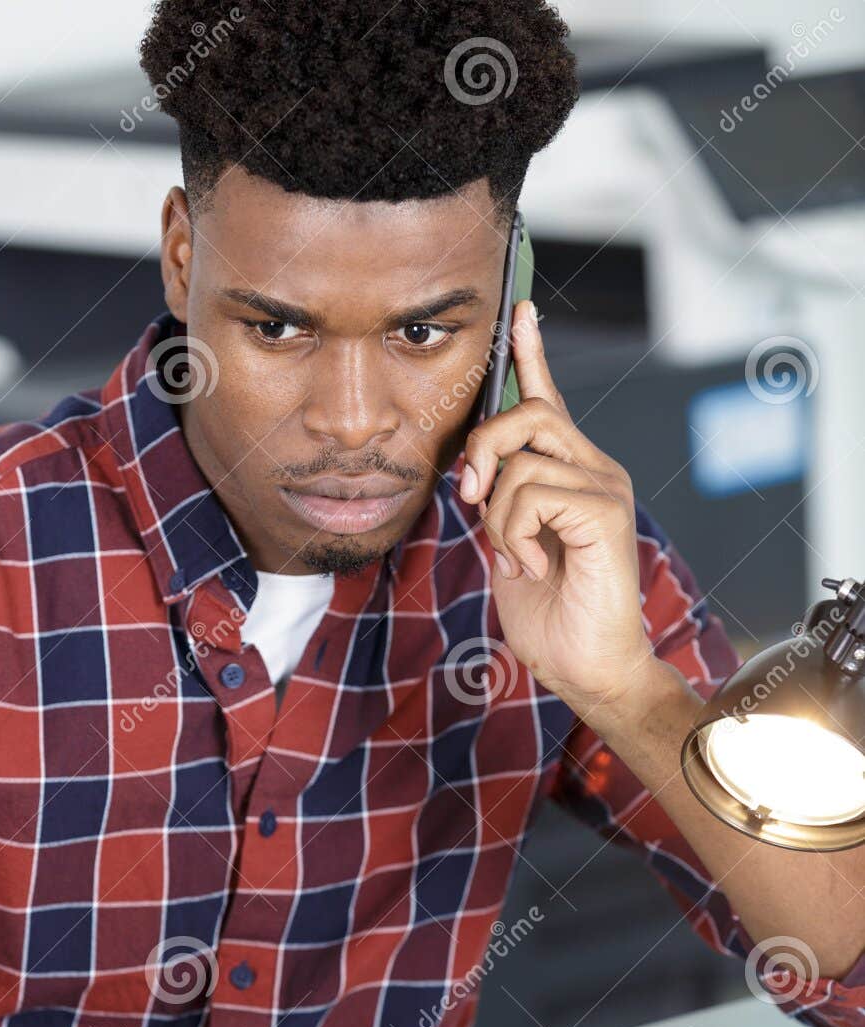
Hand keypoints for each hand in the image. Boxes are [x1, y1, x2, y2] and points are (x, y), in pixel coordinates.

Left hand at [459, 299, 655, 722]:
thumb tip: (473, 475)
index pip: (548, 401)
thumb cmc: (550, 617)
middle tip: (468, 497)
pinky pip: (534, 493)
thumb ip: (496, 505)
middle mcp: (595, 470)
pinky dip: (515, 534)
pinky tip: (531, 567)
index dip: (532, 355)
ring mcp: (605, 488)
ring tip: (513, 557)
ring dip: (496, 515)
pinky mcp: (606, 513)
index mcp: (572, 475)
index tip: (521, 311)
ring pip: (522, 459)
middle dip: (482, 448)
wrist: (586, 668)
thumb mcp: (507, 549)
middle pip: (527, 414)